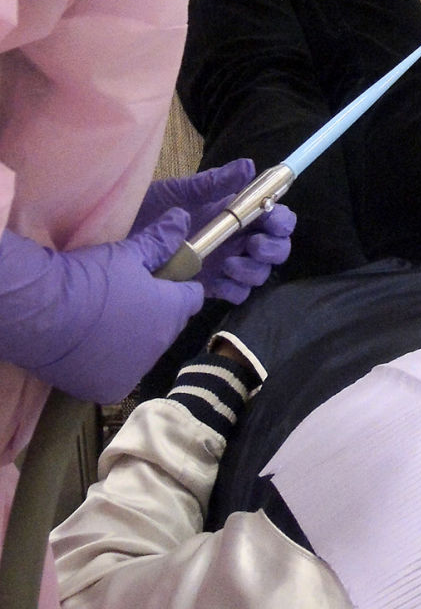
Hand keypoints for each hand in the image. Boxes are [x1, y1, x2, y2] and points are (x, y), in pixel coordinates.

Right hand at [0, 213, 204, 401]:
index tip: (162, 280)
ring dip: (133, 340)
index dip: (180, 287)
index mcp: (172, 311)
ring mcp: (135, 370)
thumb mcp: (126, 254)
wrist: (41, 314)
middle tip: (126, 298)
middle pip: (168, 326)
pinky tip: (90, 346)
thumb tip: (182, 219)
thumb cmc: (89, 278)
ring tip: (104, 323)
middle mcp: (160, 345)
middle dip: (157, 313)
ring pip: (143, 351)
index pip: (192, 299)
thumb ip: (158, 241)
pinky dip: (108, 362)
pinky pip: (118, 373)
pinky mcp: (110, 389)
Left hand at [133, 160, 294, 302]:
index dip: (281, 219)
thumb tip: (249, 165)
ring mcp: (225, 264)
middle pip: (276, 248)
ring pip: (259, 273)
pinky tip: (218, 283)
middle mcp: (236, 239)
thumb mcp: (179, 193)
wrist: (114, 240)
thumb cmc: (146, 210)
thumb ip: (213, 182)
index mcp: (234, 213)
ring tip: (227, 265)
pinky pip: (237, 294)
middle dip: (273, 248)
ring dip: (252, 270)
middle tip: (252, 245)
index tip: (269, 218)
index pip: (275, 216)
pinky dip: (234, 290)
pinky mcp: (210, 286)